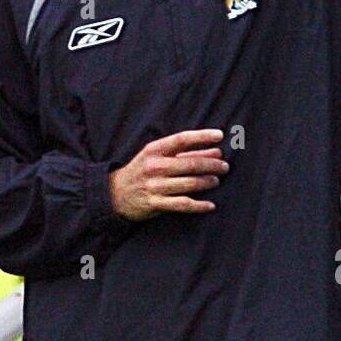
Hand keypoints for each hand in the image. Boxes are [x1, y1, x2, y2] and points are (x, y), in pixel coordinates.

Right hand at [108, 128, 228, 220]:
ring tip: (216, 180)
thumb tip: (216, 152)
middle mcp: (154, 167)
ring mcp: (154, 186)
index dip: (201, 136)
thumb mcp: (158, 157)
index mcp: (154, 150)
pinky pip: (182, 204)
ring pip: (189, 184)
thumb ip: (187, 154)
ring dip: (207, 182)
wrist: (115, 193)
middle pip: (190, 164)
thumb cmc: (143, 171)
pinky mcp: (155, 203)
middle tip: (224, 166)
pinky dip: (199, 205)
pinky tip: (211, 205)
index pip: (181, 139)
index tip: (219, 135)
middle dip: (211, 165)